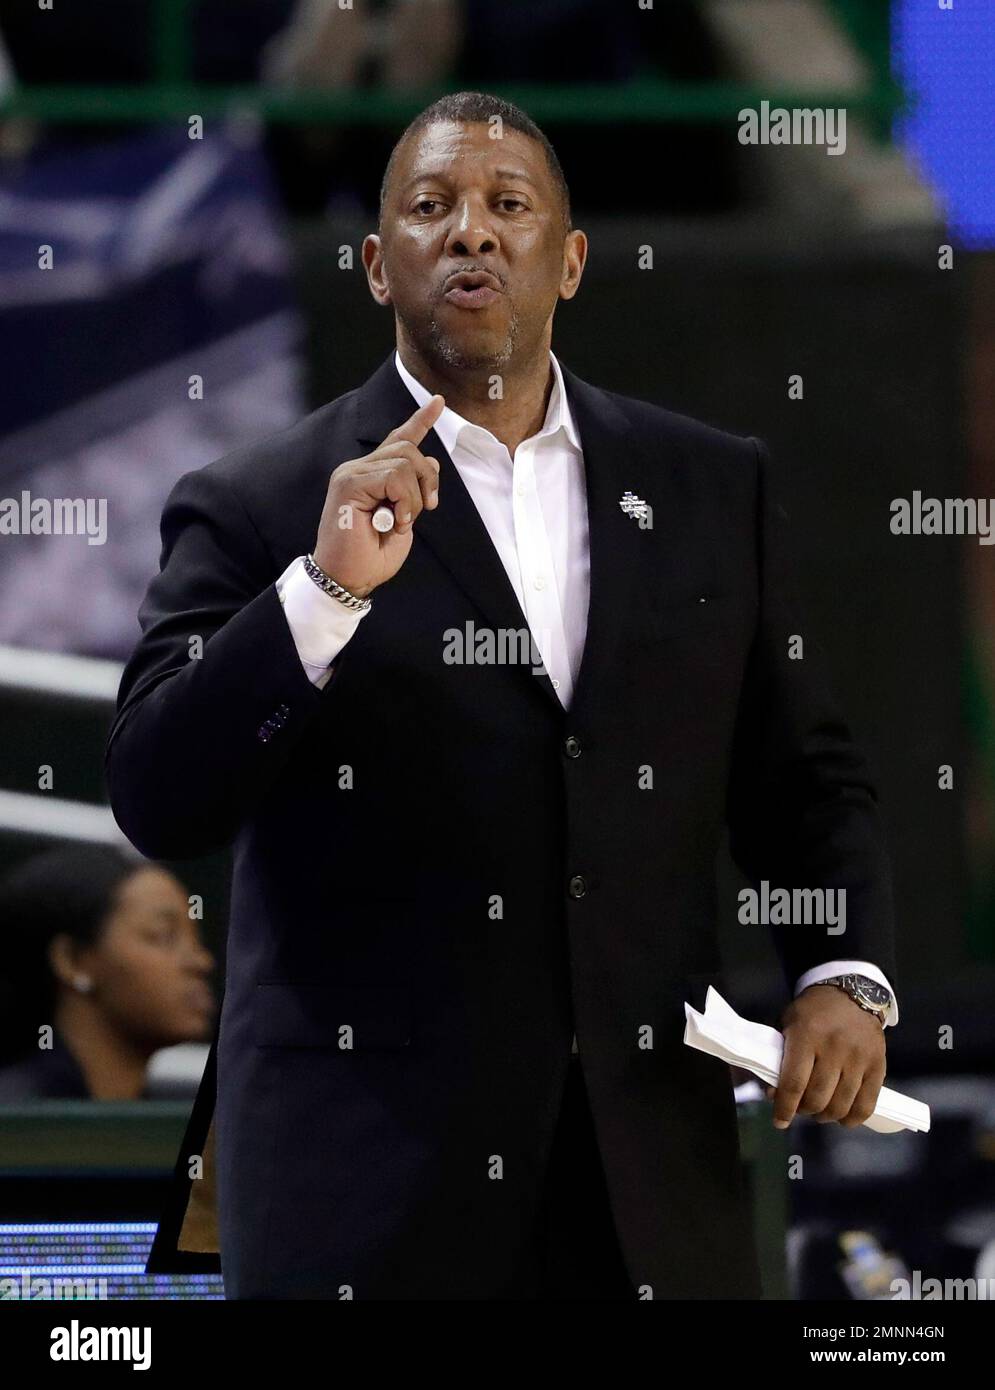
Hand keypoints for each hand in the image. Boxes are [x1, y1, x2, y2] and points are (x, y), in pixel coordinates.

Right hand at [312, 394, 444, 597]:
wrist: (347, 578)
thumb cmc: (371, 557)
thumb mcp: (404, 520)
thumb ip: (413, 491)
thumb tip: (432, 462)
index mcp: (371, 475)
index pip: (398, 440)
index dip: (420, 421)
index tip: (439, 402)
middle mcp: (359, 468)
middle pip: (408, 449)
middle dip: (428, 479)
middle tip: (427, 509)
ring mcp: (351, 473)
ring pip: (404, 461)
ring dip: (414, 496)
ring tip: (400, 521)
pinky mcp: (349, 483)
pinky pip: (394, 477)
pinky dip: (404, 501)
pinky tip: (394, 521)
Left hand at [766, 985, 886, 1129]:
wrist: (851, 994)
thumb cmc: (813, 1012)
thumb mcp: (789, 1024)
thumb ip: (780, 1057)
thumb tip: (774, 1094)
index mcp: (807, 1035)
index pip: (794, 1083)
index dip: (784, 1108)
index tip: (779, 1121)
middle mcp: (834, 1048)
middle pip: (818, 1098)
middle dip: (804, 1110)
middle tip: (800, 1108)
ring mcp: (858, 1058)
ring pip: (841, 1105)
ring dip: (826, 1116)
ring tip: (819, 1110)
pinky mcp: (878, 1066)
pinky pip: (866, 1105)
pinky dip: (852, 1118)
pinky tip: (842, 1117)